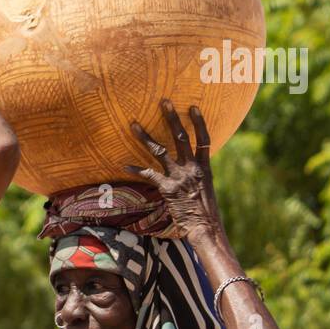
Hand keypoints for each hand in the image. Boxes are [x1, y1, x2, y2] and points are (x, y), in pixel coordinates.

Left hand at [125, 100, 223, 245]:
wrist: (206, 227)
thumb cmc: (206, 213)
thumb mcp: (206, 191)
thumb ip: (198, 178)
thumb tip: (191, 175)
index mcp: (205, 167)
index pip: (204, 139)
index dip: (199, 122)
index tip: (193, 107)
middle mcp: (192, 168)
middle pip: (181, 137)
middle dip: (172, 118)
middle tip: (163, 101)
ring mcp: (179, 176)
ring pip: (160, 151)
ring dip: (144, 137)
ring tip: (133, 124)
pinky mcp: (167, 187)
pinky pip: (148, 175)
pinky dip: (135, 169)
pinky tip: (123, 165)